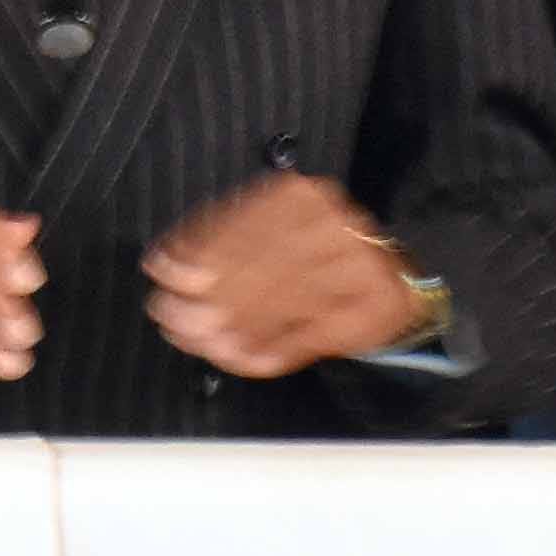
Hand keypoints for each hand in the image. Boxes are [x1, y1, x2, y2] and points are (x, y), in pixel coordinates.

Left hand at [144, 172, 429, 378]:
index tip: (162, 274)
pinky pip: (310, 333)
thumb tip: (166, 271)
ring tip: (206, 344)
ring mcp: (357, 260)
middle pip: (255, 261)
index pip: (238, 219)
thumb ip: (217, 251)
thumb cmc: (317, 264)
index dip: (193, 248)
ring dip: (236, 329)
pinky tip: (245, 360)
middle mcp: (331, 219)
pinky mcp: (375, 303)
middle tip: (176, 321)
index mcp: (298, 195)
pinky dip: (272, 351)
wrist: (393, 281)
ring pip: (281, 299)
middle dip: (207, 297)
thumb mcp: (266, 242)